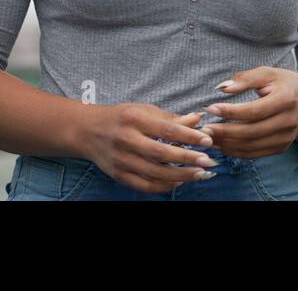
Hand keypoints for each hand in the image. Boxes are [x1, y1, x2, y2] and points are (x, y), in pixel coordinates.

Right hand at [78, 103, 220, 192]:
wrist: (88, 131)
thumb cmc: (121, 118)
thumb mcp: (144, 111)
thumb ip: (170, 118)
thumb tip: (197, 121)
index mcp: (133, 119)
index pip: (166, 130)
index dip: (189, 136)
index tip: (207, 140)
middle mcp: (125, 140)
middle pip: (161, 153)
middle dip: (188, 159)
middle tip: (209, 161)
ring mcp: (121, 160)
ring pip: (155, 173)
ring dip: (181, 176)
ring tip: (199, 174)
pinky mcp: (118, 175)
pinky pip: (145, 185)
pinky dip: (164, 186)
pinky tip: (179, 182)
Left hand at [200, 67, 297, 158]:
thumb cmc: (285, 83)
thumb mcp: (268, 73)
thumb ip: (245, 79)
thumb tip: (223, 88)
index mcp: (285, 100)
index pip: (254, 110)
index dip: (231, 111)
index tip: (210, 108)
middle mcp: (287, 122)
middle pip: (252, 132)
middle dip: (225, 132)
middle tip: (204, 128)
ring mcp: (285, 138)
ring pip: (252, 146)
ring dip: (227, 144)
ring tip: (208, 137)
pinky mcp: (281, 147)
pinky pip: (255, 153)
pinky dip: (236, 151)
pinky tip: (222, 144)